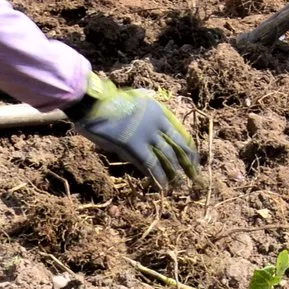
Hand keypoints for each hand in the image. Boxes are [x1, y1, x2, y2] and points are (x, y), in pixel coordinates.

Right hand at [70, 78, 202, 191]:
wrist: (94, 102)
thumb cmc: (109, 103)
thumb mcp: (135, 104)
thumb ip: (146, 118)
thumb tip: (151, 135)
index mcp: (159, 111)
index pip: (181, 133)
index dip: (189, 148)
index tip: (193, 159)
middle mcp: (157, 123)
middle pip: (179, 146)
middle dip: (188, 163)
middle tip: (194, 176)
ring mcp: (146, 135)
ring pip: (167, 157)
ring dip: (174, 173)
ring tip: (180, 185)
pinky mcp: (134, 146)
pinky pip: (150, 164)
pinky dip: (157, 176)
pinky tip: (162, 186)